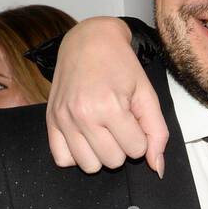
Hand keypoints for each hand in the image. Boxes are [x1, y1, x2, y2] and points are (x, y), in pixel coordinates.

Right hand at [46, 16, 168, 175]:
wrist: (89, 41)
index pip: (136, 150)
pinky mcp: (50, 120)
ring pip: (89, 166)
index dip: (140, 136)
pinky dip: (76, 154)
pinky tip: (84, 137)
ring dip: (100, 154)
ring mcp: (63, 119)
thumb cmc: (120, 65)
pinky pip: (62, 159)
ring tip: (102, 131)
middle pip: (113, 162)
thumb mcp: (147, 94)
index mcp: (109, 106)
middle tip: (118, 123)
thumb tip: (157, 167)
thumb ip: (157, 132)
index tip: (133, 118)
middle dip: (122, 146)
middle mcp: (83, 115)